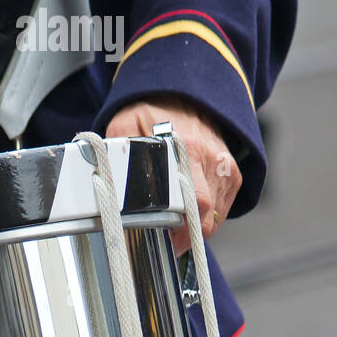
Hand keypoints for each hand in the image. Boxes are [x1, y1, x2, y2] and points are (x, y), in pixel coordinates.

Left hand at [105, 98, 241, 255]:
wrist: (183, 92)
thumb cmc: (150, 111)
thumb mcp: (125, 124)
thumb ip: (115, 152)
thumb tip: (104, 178)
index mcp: (185, 148)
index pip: (193, 202)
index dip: (180, 229)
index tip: (165, 240)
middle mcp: (210, 158)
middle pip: (207, 213)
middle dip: (188, 235)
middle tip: (168, 244)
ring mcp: (224, 165)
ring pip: (217, 214)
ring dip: (197, 228)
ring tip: (175, 231)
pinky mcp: (232, 172)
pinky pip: (224, 206)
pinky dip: (208, 219)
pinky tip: (189, 218)